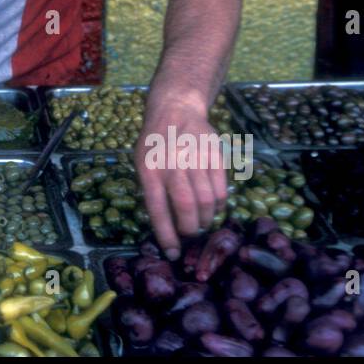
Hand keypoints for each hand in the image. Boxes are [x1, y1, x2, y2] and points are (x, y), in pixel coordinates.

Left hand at [135, 98, 228, 258]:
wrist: (175, 110)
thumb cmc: (154, 144)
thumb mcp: (142, 163)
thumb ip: (152, 191)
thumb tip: (166, 228)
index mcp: (149, 169)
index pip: (157, 208)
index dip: (166, 235)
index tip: (173, 253)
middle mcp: (172, 163)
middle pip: (186, 206)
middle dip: (191, 229)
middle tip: (191, 234)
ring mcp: (195, 157)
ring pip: (207, 201)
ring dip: (206, 219)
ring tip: (202, 221)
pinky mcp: (214, 154)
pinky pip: (221, 189)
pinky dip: (219, 204)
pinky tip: (213, 205)